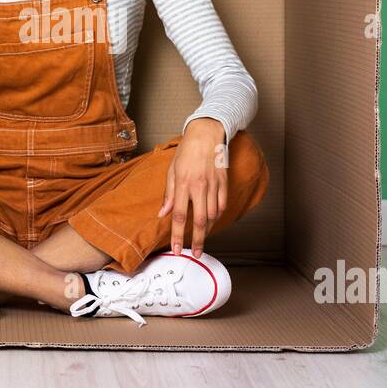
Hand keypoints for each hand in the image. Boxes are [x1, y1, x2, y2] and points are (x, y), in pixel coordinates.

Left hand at [157, 119, 227, 259]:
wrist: (207, 134)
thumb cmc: (186, 152)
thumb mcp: (172, 170)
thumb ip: (168, 194)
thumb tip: (162, 214)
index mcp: (183, 183)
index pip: (178, 215)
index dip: (176, 235)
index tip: (176, 249)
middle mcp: (199, 186)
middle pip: (199, 221)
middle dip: (197, 240)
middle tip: (195, 253)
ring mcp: (213, 185)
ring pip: (212, 215)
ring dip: (207, 230)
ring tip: (201, 238)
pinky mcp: (224, 183)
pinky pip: (222, 205)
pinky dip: (217, 216)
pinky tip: (211, 221)